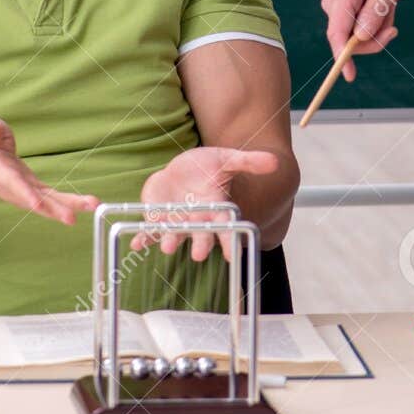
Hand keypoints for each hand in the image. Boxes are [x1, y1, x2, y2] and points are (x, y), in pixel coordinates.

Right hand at [0, 116, 100, 226]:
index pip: (12, 184)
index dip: (24, 193)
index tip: (36, 203)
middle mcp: (14, 187)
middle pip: (35, 200)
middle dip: (53, 209)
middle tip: (71, 217)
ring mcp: (26, 191)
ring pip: (49, 202)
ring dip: (70, 206)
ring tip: (93, 205)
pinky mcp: (36, 190)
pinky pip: (54, 198)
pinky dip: (71, 201)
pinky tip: (89, 203)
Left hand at [133, 146, 279, 260]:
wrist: (182, 169)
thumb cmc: (207, 166)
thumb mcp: (227, 158)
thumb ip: (249, 161)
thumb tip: (275, 161)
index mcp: (216, 206)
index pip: (225, 224)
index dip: (228, 239)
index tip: (232, 254)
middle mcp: (197, 218)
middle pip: (200, 233)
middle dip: (200, 243)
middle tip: (199, 255)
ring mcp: (177, 220)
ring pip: (175, 234)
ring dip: (171, 240)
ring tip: (169, 247)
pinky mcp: (158, 218)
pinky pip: (150, 230)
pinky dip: (144, 237)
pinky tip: (137, 243)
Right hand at [319, 0, 413, 82]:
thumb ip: (375, 11)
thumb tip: (360, 37)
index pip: (337, 32)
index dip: (342, 56)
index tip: (349, 75)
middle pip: (347, 38)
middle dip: (372, 39)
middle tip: (394, 28)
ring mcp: (336, 2)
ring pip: (354, 34)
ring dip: (376, 28)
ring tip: (389, 5)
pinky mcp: (342, 5)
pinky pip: (358, 26)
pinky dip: (374, 22)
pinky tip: (383, 4)